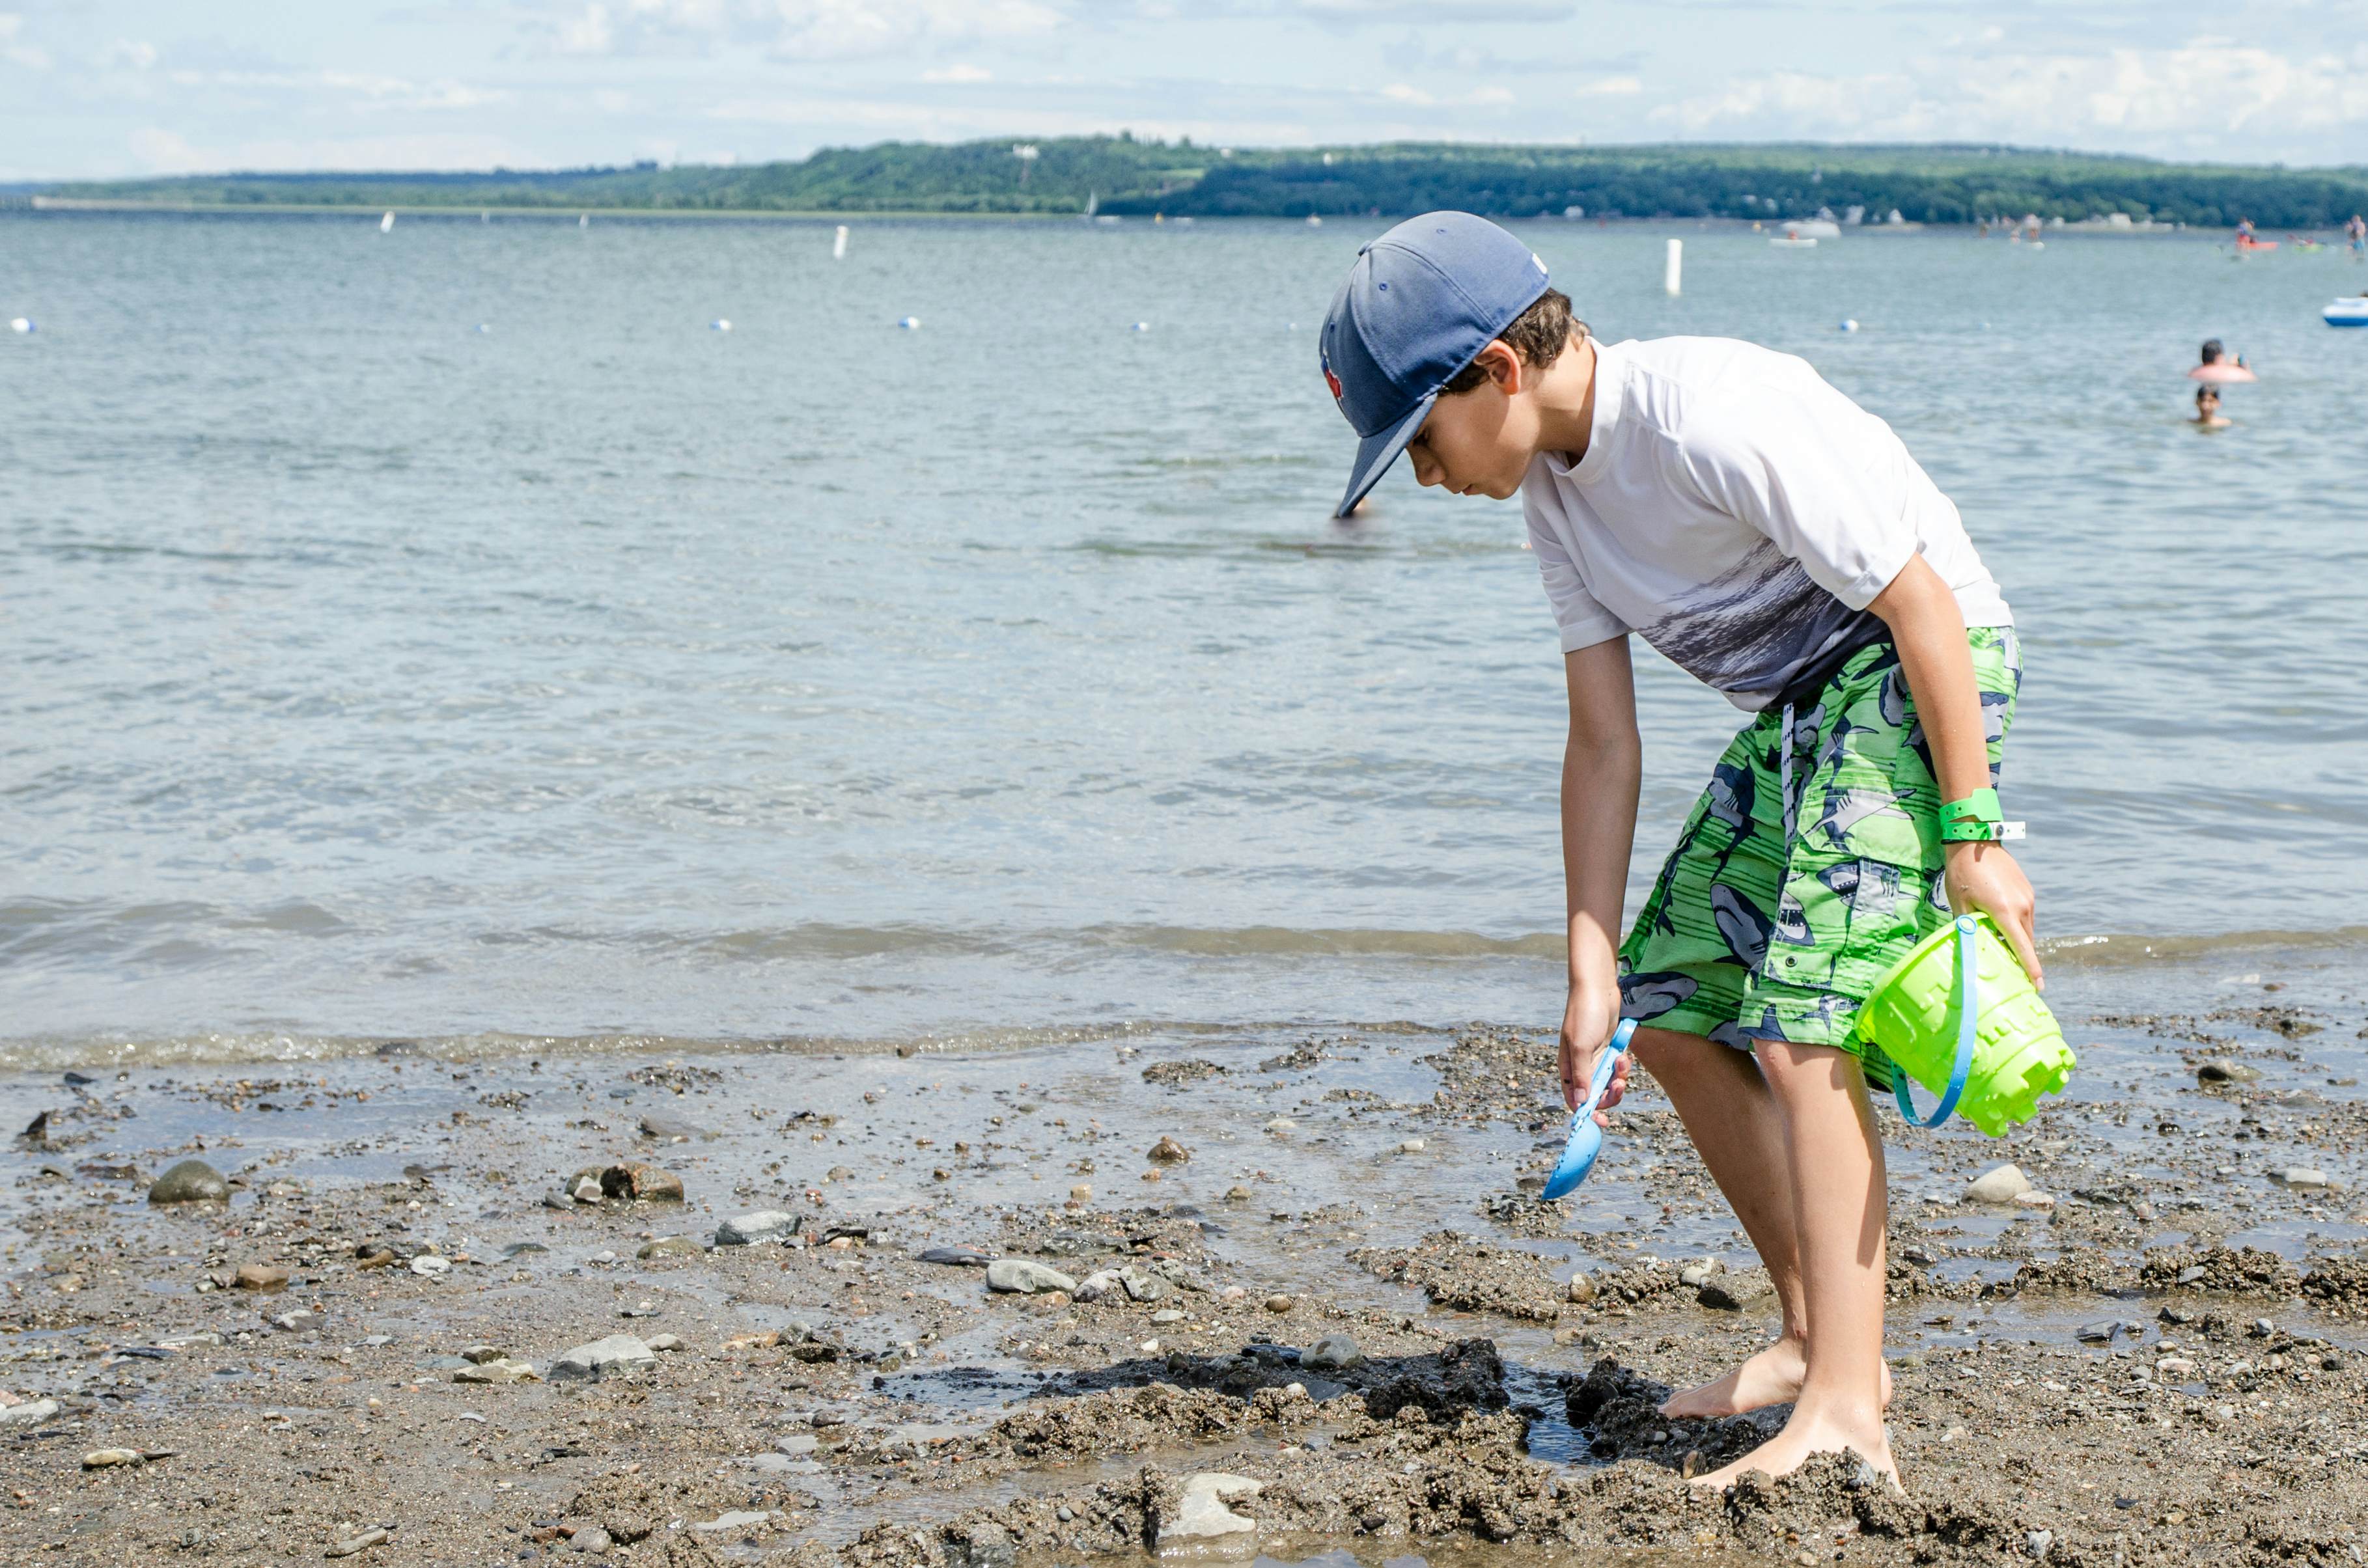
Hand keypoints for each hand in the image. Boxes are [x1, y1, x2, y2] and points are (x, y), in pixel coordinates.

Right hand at [1558, 984, 1632, 1119]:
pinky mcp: (1609, 1051)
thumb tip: (1579, 1103)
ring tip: (1623, 1063)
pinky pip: (1618, 1069)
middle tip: (1619, 1086)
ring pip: (1609, 1083)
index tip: (1601, 1121)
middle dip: (1609, 1095)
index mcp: (1568, 1069)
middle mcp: (1581, 1067)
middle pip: (1595, 1095)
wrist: (1597, 989)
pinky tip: (1624, 1054)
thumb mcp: (1582, 1046)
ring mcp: (1596, 1059)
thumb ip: (1581, 1076)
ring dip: (1619, 1078)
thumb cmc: (1584, 1015)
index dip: (1586, 1113)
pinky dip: (1623, 1066)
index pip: (1574, 1100)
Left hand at [1944, 840, 2042, 989]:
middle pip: (2027, 942)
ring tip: (2008, 953)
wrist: (1975, 841)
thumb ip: (1968, 928)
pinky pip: (2026, 916)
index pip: (2023, 948)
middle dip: (2025, 960)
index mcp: (2005, 912)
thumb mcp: (1960, 904)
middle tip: (2018, 977)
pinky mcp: (2028, 890)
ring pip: (2028, 929)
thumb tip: (1970, 948)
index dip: (2031, 970)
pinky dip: (2019, 926)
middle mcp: (2023, 906)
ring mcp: (2028, 897)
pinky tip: (2005, 928)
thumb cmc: (1962, 873)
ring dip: (2020, 942)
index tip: (2038, 987)